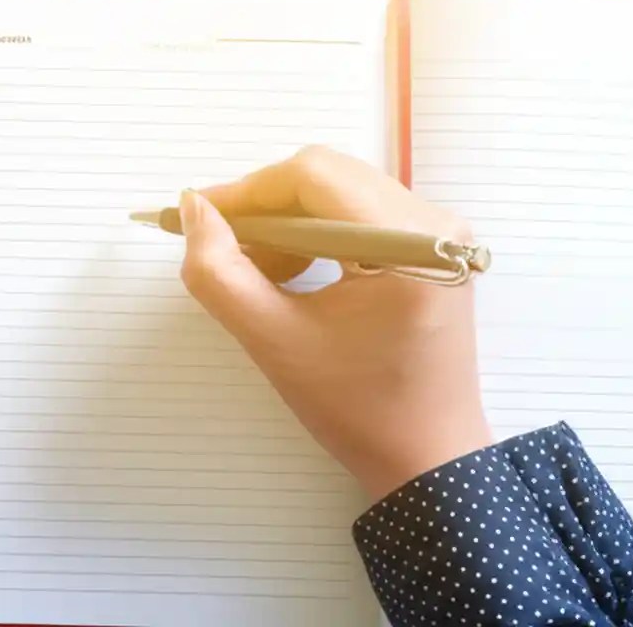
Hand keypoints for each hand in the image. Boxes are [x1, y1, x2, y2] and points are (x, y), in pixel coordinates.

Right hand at [178, 145, 490, 500]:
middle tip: (227, 254)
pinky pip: (357, 215)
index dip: (246, 192)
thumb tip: (193, 210)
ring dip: (287, 224)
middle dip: (265, 209)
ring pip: (338, 192)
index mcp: (406, 242)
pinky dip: (314, 236)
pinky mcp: (433, 247)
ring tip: (261, 276)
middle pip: (326, 176)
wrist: (427, 458)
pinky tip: (293, 277)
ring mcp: (438, 232)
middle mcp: (433, 221)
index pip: (312, 175)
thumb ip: (220, 273)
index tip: (198, 221)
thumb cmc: (355, 409)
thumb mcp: (273, 341)